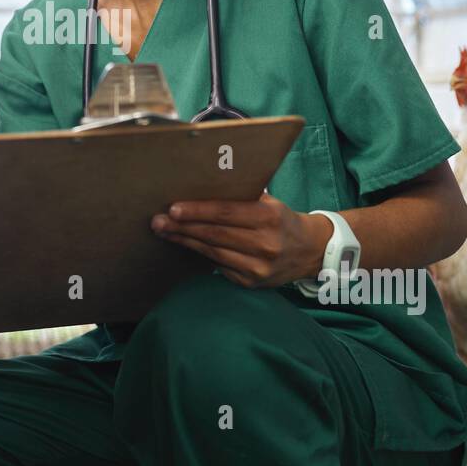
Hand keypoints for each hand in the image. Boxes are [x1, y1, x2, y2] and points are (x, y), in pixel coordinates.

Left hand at [149, 192, 333, 288]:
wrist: (309, 251)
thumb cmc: (281, 219)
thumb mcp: (269, 203)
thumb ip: (242, 197)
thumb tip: (203, 183)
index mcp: (269, 218)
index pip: (225, 213)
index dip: (197, 211)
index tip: (173, 208)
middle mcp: (265, 244)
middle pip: (214, 234)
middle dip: (182, 227)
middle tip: (157, 221)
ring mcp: (258, 267)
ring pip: (212, 252)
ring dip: (185, 241)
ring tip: (164, 231)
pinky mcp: (251, 282)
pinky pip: (218, 266)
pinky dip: (199, 255)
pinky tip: (184, 244)